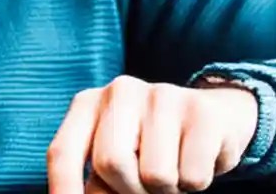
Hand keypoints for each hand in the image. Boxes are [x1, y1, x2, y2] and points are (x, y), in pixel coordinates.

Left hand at [47, 75, 257, 193]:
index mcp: (88, 104)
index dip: (63, 189)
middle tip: (146, 183)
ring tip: (173, 167)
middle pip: (110, 164)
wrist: (212, 118)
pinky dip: (195, 183)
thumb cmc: (150, 146)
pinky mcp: (202, 112)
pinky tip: (194, 159)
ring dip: (166, 189)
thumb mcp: (115, 156)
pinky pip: (193, 177)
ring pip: (156, 176)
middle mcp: (120, 91)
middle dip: (129, 189)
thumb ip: (96, 181)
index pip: (62, 153)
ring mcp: (163, 96)